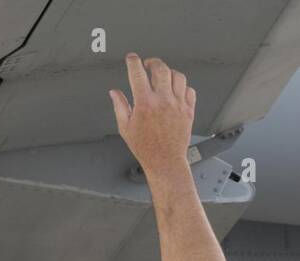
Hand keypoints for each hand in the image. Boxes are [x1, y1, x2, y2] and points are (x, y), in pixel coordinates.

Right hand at [109, 53, 195, 180]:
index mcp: (145, 103)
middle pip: (161, 69)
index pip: (137, 74)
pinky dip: (182, 86)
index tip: (132, 58)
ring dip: (169, 72)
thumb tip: (114, 93)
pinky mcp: (188, 109)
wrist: (164, 160)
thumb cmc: (145, 147)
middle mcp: (163, 100)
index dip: (133, 63)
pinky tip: (176, 89)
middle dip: (153, 62)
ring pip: (178, 76)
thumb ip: (120, 106)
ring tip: (163, 75)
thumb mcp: (125, 127)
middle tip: (148, 63)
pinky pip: (189, 89)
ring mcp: (178, 103)